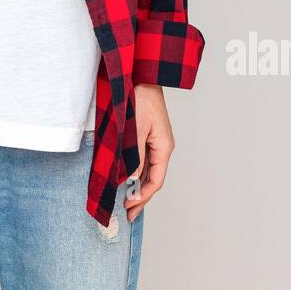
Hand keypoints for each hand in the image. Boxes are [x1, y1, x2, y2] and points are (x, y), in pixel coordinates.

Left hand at [125, 84, 173, 222]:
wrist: (140, 75)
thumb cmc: (140, 98)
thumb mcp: (136, 130)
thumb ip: (134, 156)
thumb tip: (132, 180)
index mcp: (164, 147)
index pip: (156, 180)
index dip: (143, 196)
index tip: (129, 207)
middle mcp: (161, 147)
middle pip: (153, 179)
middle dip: (141, 197)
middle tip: (128, 214)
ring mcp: (154, 141)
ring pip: (148, 171)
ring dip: (137, 186)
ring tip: (126, 201)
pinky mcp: (145, 135)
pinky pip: (142, 160)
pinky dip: (135, 172)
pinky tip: (126, 179)